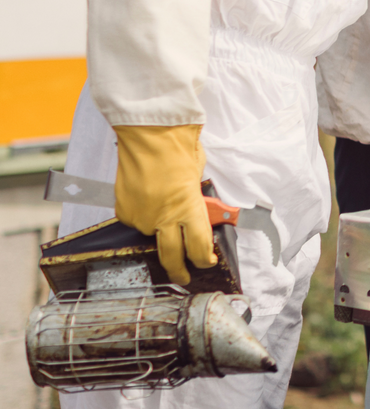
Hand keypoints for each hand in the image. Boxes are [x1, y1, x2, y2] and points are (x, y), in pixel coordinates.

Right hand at [113, 124, 217, 284]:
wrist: (149, 133)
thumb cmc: (178, 147)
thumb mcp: (198, 175)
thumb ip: (197, 198)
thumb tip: (198, 210)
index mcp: (188, 209)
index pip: (198, 246)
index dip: (203, 258)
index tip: (206, 261)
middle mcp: (163, 219)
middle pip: (172, 257)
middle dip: (179, 270)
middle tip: (184, 276)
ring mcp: (141, 217)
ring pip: (153, 236)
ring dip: (160, 231)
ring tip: (165, 211)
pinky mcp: (124, 212)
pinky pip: (136, 221)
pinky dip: (143, 215)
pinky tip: (148, 199)